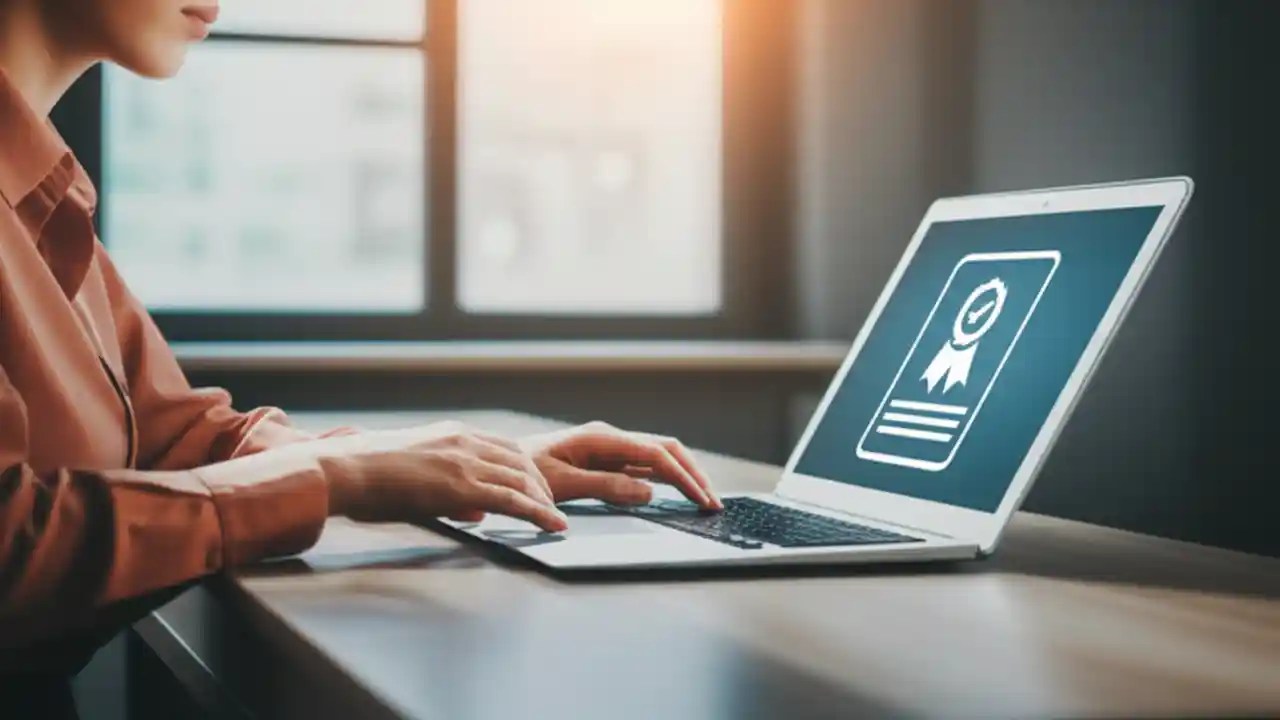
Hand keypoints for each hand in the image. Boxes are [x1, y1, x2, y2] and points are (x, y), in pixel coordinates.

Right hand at [316, 422, 567, 531]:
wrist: (344, 468)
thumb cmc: (367, 476)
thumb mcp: (416, 477)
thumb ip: (451, 493)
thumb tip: (478, 514)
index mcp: (454, 434)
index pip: (506, 448)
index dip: (527, 469)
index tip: (538, 486)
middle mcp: (466, 442)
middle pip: (521, 461)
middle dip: (542, 486)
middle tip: (551, 507)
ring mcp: (465, 461)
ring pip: (522, 480)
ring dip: (545, 501)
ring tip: (556, 521)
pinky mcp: (461, 486)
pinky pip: (512, 500)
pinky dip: (539, 513)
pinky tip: (553, 525)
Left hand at [520, 421, 721, 509]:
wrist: (502, 468)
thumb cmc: (526, 474)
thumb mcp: (563, 484)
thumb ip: (606, 487)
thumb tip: (649, 492)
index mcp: (602, 438)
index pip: (656, 455)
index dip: (684, 478)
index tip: (702, 500)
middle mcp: (610, 439)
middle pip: (666, 450)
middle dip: (693, 474)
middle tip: (713, 502)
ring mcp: (610, 449)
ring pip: (659, 457)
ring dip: (683, 476)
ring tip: (703, 499)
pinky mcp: (607, 461)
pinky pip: (644, 467)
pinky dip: (666, 480)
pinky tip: (677, 494)